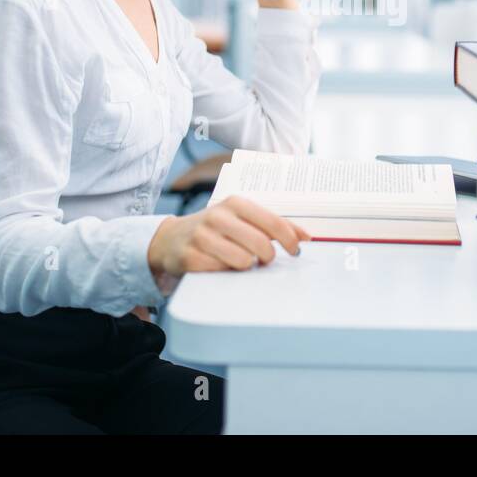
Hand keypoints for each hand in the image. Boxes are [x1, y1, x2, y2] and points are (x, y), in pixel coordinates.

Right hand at [146, 195, 312, 277]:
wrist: (171, 239)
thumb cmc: (215, 228)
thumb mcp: (242, 219)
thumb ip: (273, 225)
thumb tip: (306, 237)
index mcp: (235, 203)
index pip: (273, 222)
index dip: (289, 240)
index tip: (296, 251)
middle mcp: (218, 216)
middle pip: (261, 244)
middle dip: (268, 257)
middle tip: (264, 260)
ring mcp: (202, 237)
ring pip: (243, 261)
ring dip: (247, 266)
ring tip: (240, 261)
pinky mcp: (191, 257)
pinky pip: (222, 272)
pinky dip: (226, 272)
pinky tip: (220, 265)